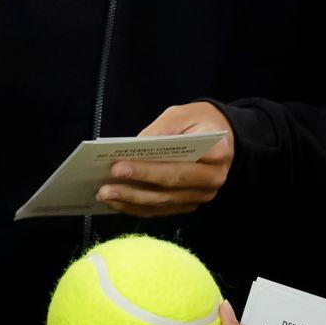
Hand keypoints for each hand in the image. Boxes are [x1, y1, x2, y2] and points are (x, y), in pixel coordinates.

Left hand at [99, 102, 233, 216]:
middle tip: (104, 188)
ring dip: (131, 202)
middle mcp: (213, 179)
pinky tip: (117, 202)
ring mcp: (203, 195)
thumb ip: (158, 131)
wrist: (221, 133)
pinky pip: (163, 210)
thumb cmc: (198, 120)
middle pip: (169, 189)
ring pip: (163, 203)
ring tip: (104, 196)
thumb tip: (132, 152)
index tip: (117, 167)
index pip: (178, 165)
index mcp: (216, 152)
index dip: (147, 170)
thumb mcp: (179, 114)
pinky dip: (138, 208)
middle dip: (133, 189)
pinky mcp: (191, 203)